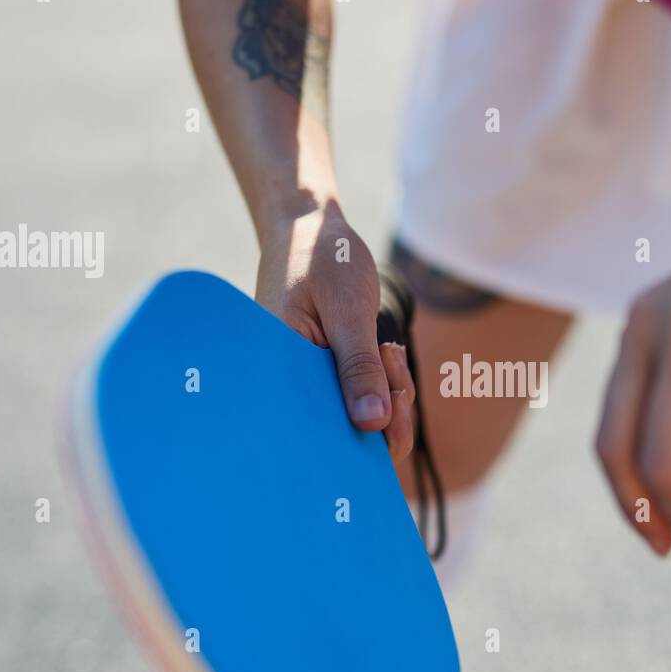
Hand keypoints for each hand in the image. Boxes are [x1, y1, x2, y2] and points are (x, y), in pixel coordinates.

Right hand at [256, 200, 415, 464]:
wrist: (310, 228)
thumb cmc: (322, 259)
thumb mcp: (347, 310)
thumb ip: (359, 366)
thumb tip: (373, 425)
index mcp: (275, 374)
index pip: (313, 436)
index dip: (360, 443)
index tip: (395, 413)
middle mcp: (286, 388)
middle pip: (341, 437)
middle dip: (385, 415)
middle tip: (393, 360)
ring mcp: (307, 385)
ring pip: (359, 421)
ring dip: (389, 396)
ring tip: (389, 351)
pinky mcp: (325, 378)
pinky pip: (361, 401)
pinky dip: (384, 386)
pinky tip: (388, 354)